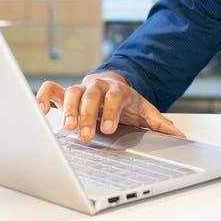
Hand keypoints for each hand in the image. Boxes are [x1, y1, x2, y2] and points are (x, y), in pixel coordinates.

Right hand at [36, 71, 185, 142]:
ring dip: (67, 109)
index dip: (110, 112)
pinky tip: (40, 112)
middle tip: (85, 135)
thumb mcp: (145, 111)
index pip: (114, 97)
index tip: (107, 129)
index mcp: (118, 90)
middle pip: (90, 95)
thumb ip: (159, 123)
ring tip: (66, 128)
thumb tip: (180, 135)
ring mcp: (81, 88)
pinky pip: (51, 89)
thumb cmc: (127, 103)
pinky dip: (43, 97)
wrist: (113, 85)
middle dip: (87, 115)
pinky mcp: (65, 93)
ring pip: (71, 92)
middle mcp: (98, 87)